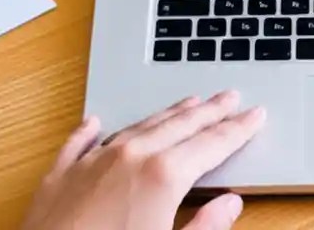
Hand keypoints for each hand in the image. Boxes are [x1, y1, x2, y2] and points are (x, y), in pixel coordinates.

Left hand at [21, 90, 265, 229]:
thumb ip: (205, 228)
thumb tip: (229, 204)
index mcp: (163, 176)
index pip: (213, 143)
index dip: (239, 128)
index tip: (255, 115)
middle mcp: (128, 158)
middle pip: (179, 125)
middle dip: (209, 111)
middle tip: (230, 96)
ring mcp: (90, 164)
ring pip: (136, 127)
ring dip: (166, 115)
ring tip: (187, 102)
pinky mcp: (58, 179)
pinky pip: (78, 144)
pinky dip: (91, 131)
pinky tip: (95, 122)